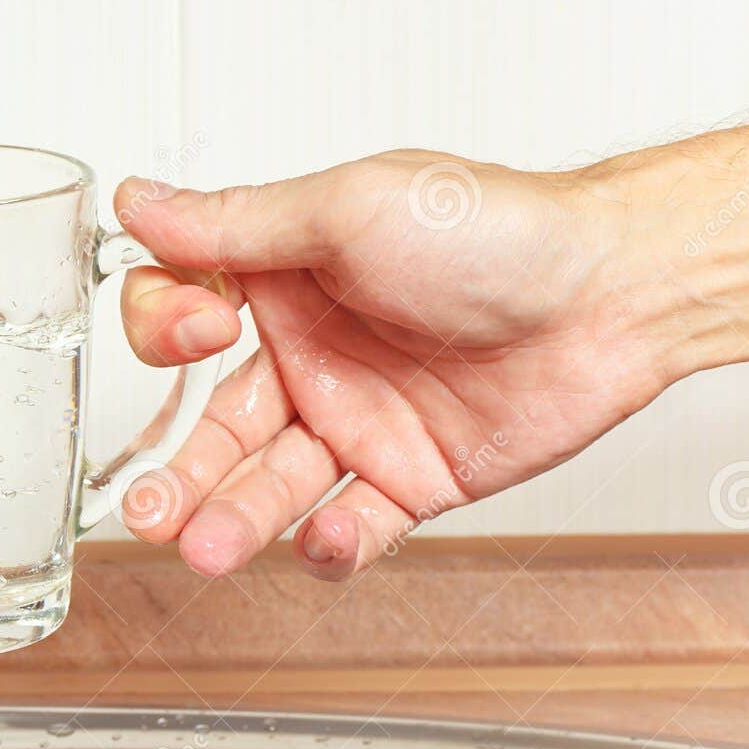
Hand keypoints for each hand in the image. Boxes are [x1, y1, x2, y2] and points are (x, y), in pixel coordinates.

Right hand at [114, 149, 669, 578]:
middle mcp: (314, 355)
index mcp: (286, 280)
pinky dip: (336, 541)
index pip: (185, 317)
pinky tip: (326, 537)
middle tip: (147, 509)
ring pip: (276, 484)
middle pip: (219, 424)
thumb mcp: (347, 207)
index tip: (199, 331)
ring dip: (236, 516)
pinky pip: (361, 524)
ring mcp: (362, 421)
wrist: (609, 292)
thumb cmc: (491, 227)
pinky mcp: (415, 477)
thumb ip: (237, 223)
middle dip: (179, 470)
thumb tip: (138, 202)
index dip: (168, 331)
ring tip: (205, 547)